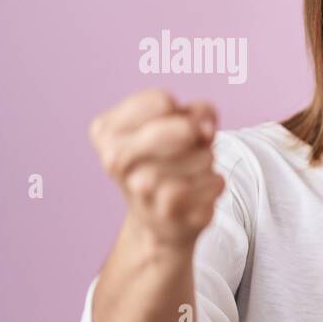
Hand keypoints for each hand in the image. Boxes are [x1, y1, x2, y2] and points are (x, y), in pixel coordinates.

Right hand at [88, 89, 224, 250]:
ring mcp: (139, 191)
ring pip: (195, 159)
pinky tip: (208, 184)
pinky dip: (215, 182)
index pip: (162, 102)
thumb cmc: (172, 160)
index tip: (178, 118)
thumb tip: (205, 128)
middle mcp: (114, 161)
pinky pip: (205, 186)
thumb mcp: (183, 126)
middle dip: (195, 133)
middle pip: (173, 131)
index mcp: (107, 131)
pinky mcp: (168, 215)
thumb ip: (198, 113)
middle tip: (199, 138)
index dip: (183, 109)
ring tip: (201, 165)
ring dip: (207, 159)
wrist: (164, 220)